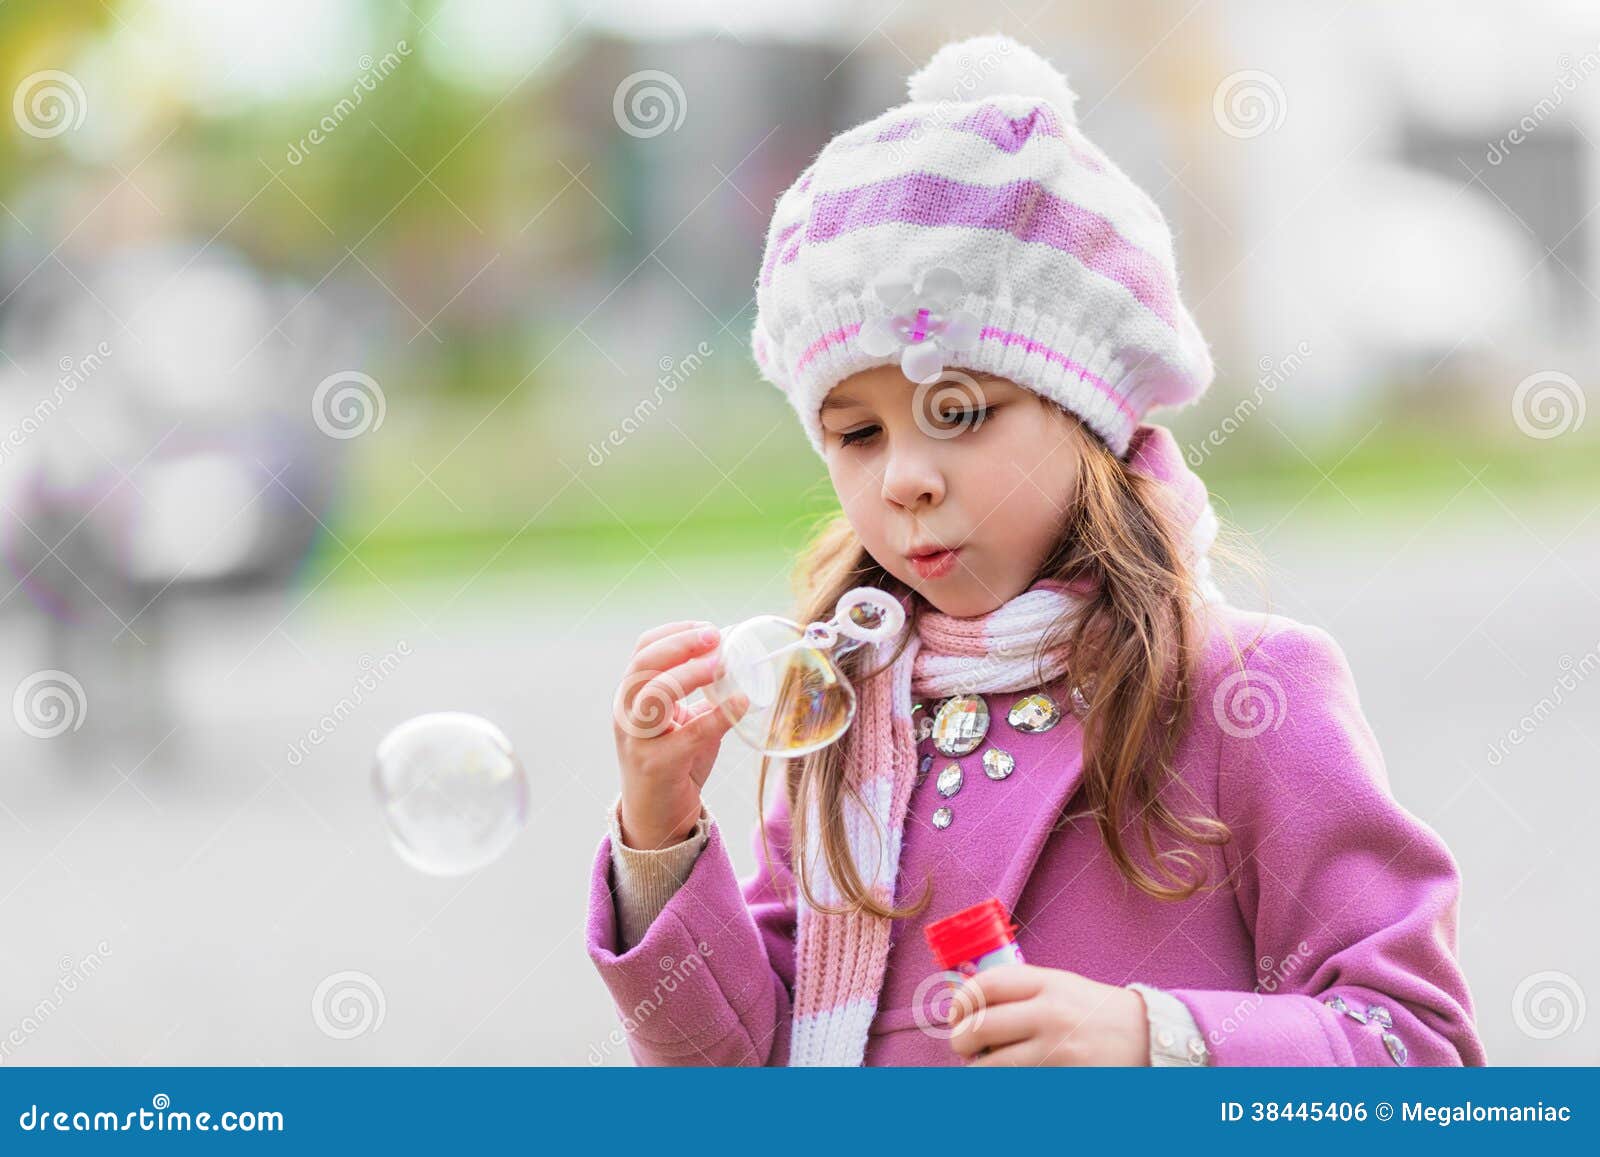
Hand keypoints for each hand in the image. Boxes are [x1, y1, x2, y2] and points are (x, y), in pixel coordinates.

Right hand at [613, 619, 748, 849]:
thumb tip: (735, 661)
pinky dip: (718, 715)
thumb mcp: (680, 719)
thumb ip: (698, 694)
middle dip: (681, 645)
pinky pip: (689, 734)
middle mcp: (626, 713)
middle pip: (643, 665)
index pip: (644, 649)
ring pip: (654, 694)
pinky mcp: (657, 764)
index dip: (675, 632)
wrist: (657, 816)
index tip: (709, 629)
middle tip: (715, 638)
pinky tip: (741, 701)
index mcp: (631, 695)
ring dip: (689, 673)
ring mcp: (637, 739)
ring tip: (720, 664)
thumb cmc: (673, 761)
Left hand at [945, 964, 1150, 1065]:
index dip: (960, 1001)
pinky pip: (1016, 1085)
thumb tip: (969, 1002)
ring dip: (979, 1068)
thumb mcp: (1061, 985)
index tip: (955, 1014)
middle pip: (979, 1027)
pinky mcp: (1063, 1082)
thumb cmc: (1096, 1011)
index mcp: (1048, 984)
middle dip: (959, 1040)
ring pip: (992, 1066)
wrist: (1150, 1038)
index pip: (985, 986)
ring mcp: (1058, 1052)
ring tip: (984, 1066)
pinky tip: (1009, 1079)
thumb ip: (1021, 989)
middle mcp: (1050, 1015)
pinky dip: (1004, 1084)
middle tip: (962, 1045)